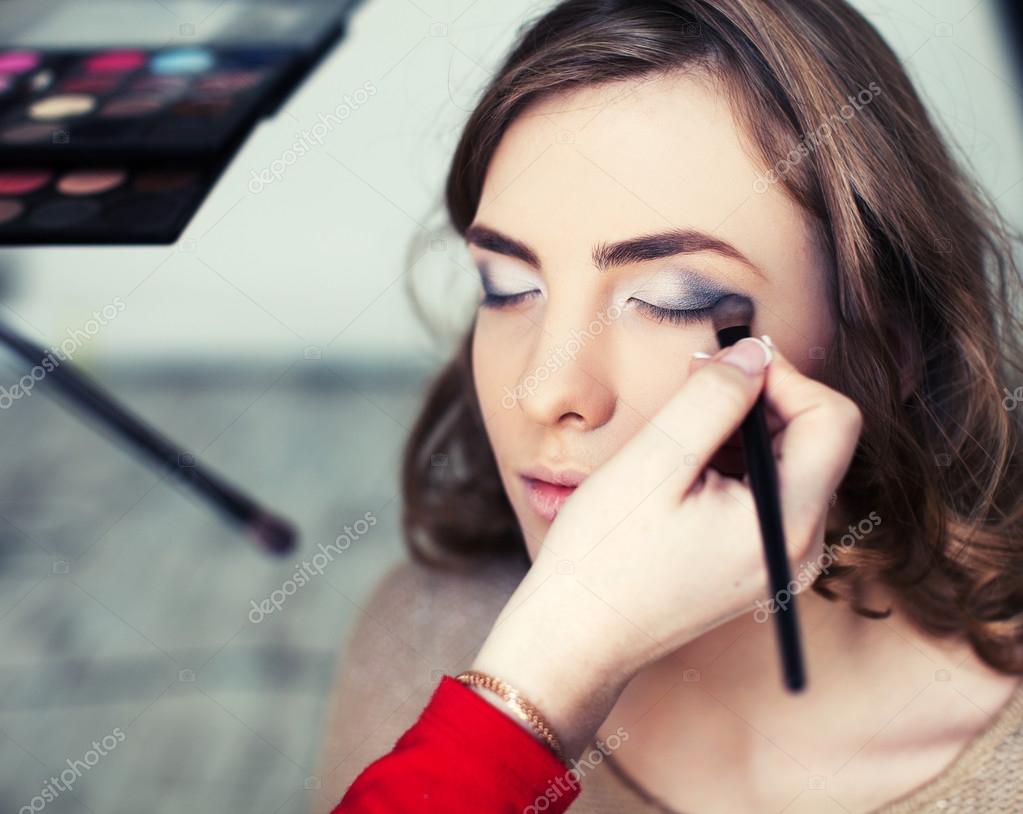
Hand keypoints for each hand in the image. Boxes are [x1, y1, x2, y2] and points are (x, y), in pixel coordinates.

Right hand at [471, 337, 862, 757]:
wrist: (576, 635)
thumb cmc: (604, 556)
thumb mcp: (656, 462)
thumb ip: (714, 398)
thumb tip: (754, 352)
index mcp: (787, 523)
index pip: (832, 419)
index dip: (785, 377)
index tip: (725, 365)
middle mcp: (801, 547)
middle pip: (815, 439)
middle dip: (760, 399)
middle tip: (694, 384)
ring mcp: (781, 560)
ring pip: (787, 463)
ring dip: (740, 430)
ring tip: (678, 434)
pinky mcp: (757, 564)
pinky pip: (765, 494)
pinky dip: (732, 464)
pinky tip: (681, 469)